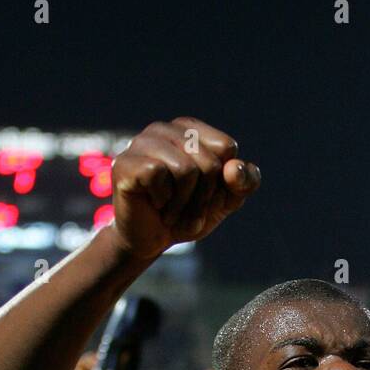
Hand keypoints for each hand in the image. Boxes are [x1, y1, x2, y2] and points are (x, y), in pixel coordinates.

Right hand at [109, 117, 259, 260]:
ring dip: (184, 205)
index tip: (206, 195)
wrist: (150, 241)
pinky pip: (158, 175)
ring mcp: (142, 143)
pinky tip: (154, 205)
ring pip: (186, 169)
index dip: (223, 181)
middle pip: (209, 162)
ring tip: (172, 211)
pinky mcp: (125, 163)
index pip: (226, 148)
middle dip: (204, 198)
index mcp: (191, 129)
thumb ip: (244, 182)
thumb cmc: (186, 213)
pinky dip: (163, 202)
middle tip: (187, 211)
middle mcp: (165, 129)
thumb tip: (235, 168)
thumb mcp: (225, 200)